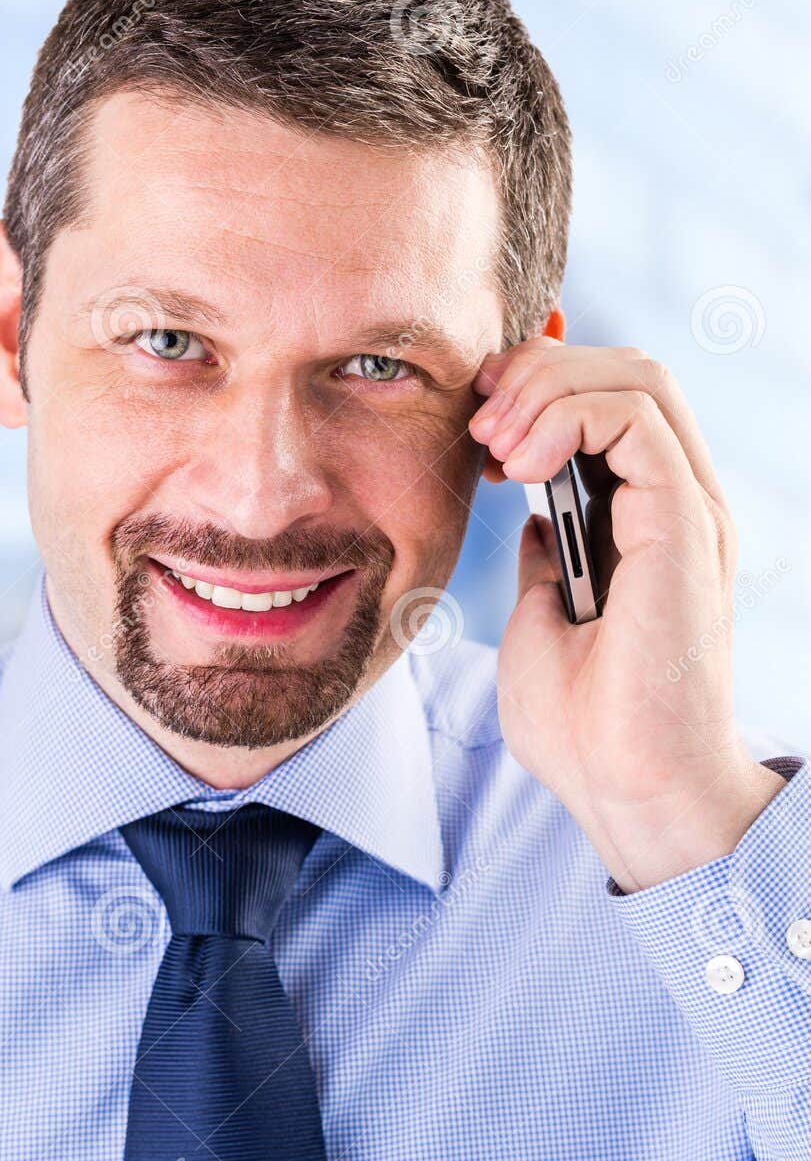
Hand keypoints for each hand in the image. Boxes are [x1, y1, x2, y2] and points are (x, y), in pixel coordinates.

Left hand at [468, 337, 784, 892]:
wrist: (625, 788)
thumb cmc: (584, 729)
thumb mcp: (541, 622)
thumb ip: (546, 563)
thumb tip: (533, 516)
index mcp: (647, 525)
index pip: (609, 406)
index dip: (538, 393)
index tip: (473, 430)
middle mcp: (676, 506)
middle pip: (626, 372)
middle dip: (539, 373)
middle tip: (475, 418)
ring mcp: (687, 510)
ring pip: (637, 377)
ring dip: (547, 388)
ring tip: (491, 442)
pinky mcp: (685, 522)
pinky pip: (636, 415)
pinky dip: (567, 416)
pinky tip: (516, 464)